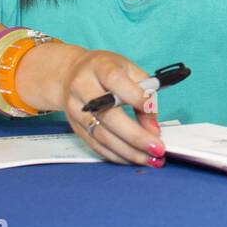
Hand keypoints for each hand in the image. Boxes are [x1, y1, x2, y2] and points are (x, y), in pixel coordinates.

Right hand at [47, 46, 164, 166]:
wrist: (69, 74)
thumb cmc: (105, 70)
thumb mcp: (128, 69)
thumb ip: (145, 92)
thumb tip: (153, 127)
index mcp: (99, 67)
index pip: (116, 80)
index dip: (136, 97)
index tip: (154, 113)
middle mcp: (83, 88)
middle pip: (108, 115)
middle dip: (136, 136)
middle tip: (157, 148)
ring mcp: (75, 109)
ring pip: (102, 135)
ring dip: (128, 151)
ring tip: (150, 159)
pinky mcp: (74, 126)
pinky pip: (95, 145)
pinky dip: (116, 155)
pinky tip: (132, 159)